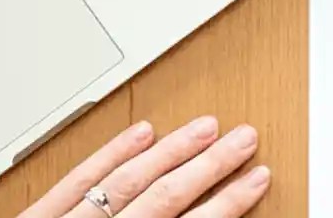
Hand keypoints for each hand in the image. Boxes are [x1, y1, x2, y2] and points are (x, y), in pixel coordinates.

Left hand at [19, 117, 270, 217]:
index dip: (228, 204)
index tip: (256, 180)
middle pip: (163, 197)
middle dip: (209, 165)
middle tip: (243, 140)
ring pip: (124, 181)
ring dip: (169, 151)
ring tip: (203, 128)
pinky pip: (76, 181)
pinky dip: (110, 155)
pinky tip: (137, 134)